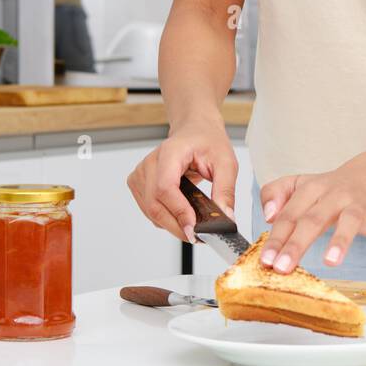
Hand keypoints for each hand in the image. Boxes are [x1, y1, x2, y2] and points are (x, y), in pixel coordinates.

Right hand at [127, 115, 238, 242]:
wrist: (195, 130)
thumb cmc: (207, 141)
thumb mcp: (226, 162)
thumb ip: (226, 190)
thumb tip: (226, 218)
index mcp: (170, 152)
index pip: (165, 187)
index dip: (178, 211)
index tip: (195, 228)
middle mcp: (150, 163)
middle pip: (155, 205)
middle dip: (178, 226)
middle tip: (200, 236)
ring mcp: (141, 175)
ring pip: (151, 212)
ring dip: (172, 224)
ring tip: (194, 224)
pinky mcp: (139, 185)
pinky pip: (150, 211)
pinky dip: (166, 219)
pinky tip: (182, 214)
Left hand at [258, 152, 365, 273]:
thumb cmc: (330, 189)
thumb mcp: (299, 185)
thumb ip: (276, 194)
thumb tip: (266, 214)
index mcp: (311, 190)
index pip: (289, 214)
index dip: (277, 237)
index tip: (266, 260)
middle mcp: (334, 194)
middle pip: (313, 219)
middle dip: (296, 244)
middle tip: (283, 267)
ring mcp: (360, 201)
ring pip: (351, 219)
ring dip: (341, 240)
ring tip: (331, 260)